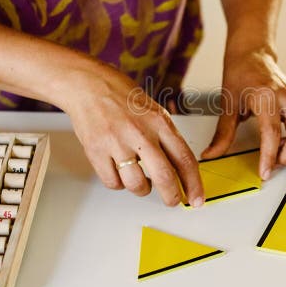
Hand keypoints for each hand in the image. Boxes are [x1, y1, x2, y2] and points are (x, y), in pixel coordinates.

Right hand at [58, 61, 203, 206]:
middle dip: (172, 196)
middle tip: (173, 201)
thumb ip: (167, 137)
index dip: (194, 184)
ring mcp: (117, 143)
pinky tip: (120, 173)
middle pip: (164, 176)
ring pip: (137, 184)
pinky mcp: (96, 151)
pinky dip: (119, 184)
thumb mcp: (154, 111)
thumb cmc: (121, 96)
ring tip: (141, 181)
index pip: (185, 159)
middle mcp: (140, 133)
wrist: (87, 85)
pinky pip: (113, 183)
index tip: (197, 198)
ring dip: (142, 189)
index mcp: (159, 122)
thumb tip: (180, 167)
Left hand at [202, 48, 285, 178]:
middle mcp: (285, 96)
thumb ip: (222, 133)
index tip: (264, 172)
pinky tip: (283, 141)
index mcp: (266, 95)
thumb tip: (212, 154)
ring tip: (277, 152)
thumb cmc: (240, 72)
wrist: (252, 53)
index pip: (272, 133)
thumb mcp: (227, 104)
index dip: (269, 156)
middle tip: (272, 163)